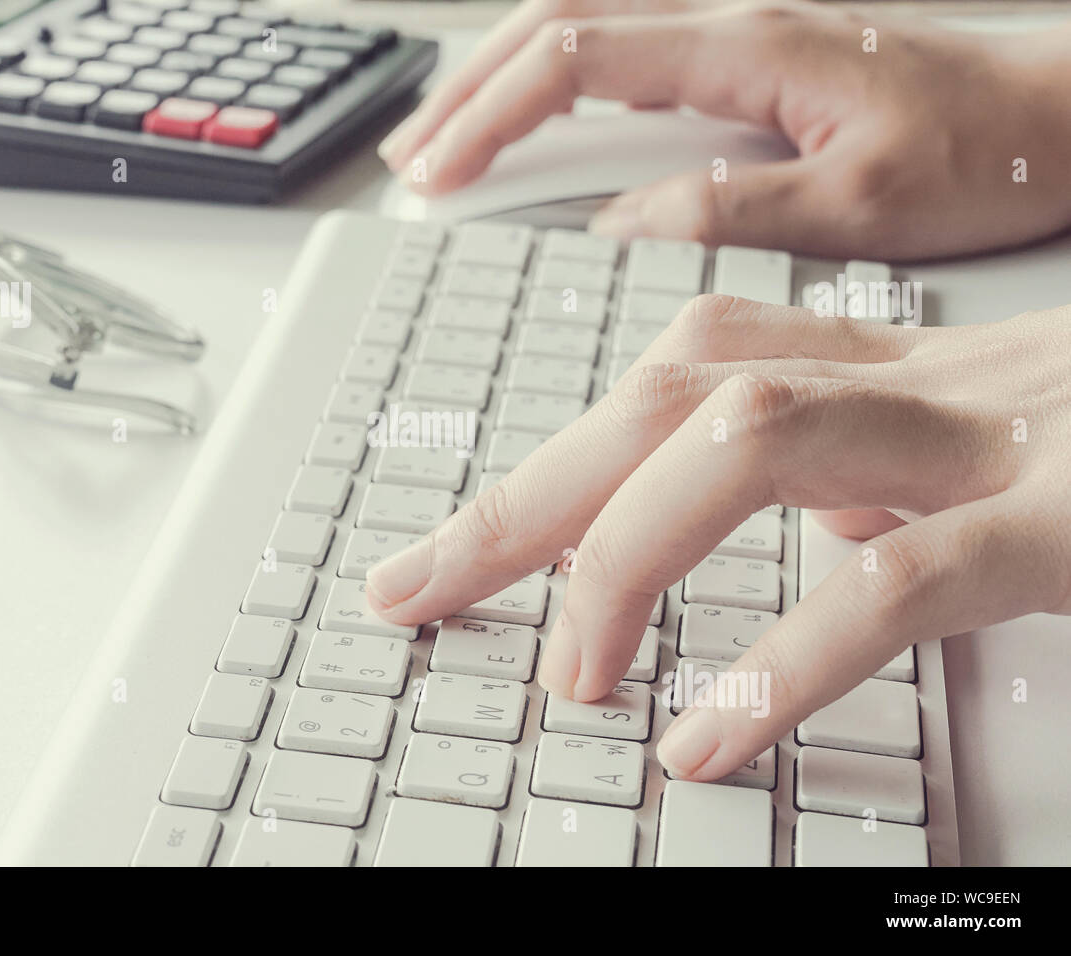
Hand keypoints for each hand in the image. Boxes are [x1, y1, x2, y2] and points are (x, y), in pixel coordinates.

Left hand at [365, 297, 1070, 780]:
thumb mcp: (956, 450)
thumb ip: (842, 473)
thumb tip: (718, 522)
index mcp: (877, 370)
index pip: (662, 384)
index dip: (540, 461)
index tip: (446, 551)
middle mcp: (912, 386)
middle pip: (661, 399)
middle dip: (521, 504)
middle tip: (418, 596)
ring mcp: (992, 443)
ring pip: (748, 447)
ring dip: (628, 561)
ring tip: (576, 682)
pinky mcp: (1069, 523)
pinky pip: (902, 579)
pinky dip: (788, 659)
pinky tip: (710, 736)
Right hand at [379, 0, 1070, 258]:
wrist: (1051, 117)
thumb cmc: (980, 154)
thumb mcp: (859, 208)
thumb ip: (730, 214)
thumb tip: (620, 228)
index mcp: (749, 46)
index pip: (577, 59)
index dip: (493, 115)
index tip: (437, 175)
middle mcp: (731, 21)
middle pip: (556, 23)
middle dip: (468, 89)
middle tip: (410, 156)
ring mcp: (734, 31)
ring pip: (582, 25)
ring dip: (501, 76)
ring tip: (443, 136)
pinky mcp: (745, 57)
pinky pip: (621, 48)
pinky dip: (556, 80)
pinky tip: (535, 117)